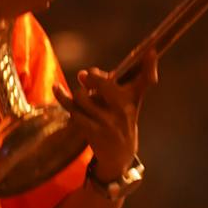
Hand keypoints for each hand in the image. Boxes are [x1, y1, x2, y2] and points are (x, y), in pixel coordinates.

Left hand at [61, 57, 155, 179]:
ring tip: (83, 98)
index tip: (151, 51)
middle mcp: (124, 110)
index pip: (145, 81)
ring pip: (83, 97)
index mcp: (133, 99)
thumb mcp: (122, 103)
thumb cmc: (120, 121)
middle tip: (86, 76)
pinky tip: (56, 88)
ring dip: (79, 94)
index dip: (150, 67)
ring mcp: (109, 123)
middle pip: (104, 84)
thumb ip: (106, 84)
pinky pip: (73, 111)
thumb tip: (82, 74)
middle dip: (92, 77)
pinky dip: (63, 98)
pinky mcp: (94, 132)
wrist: (120, 156)